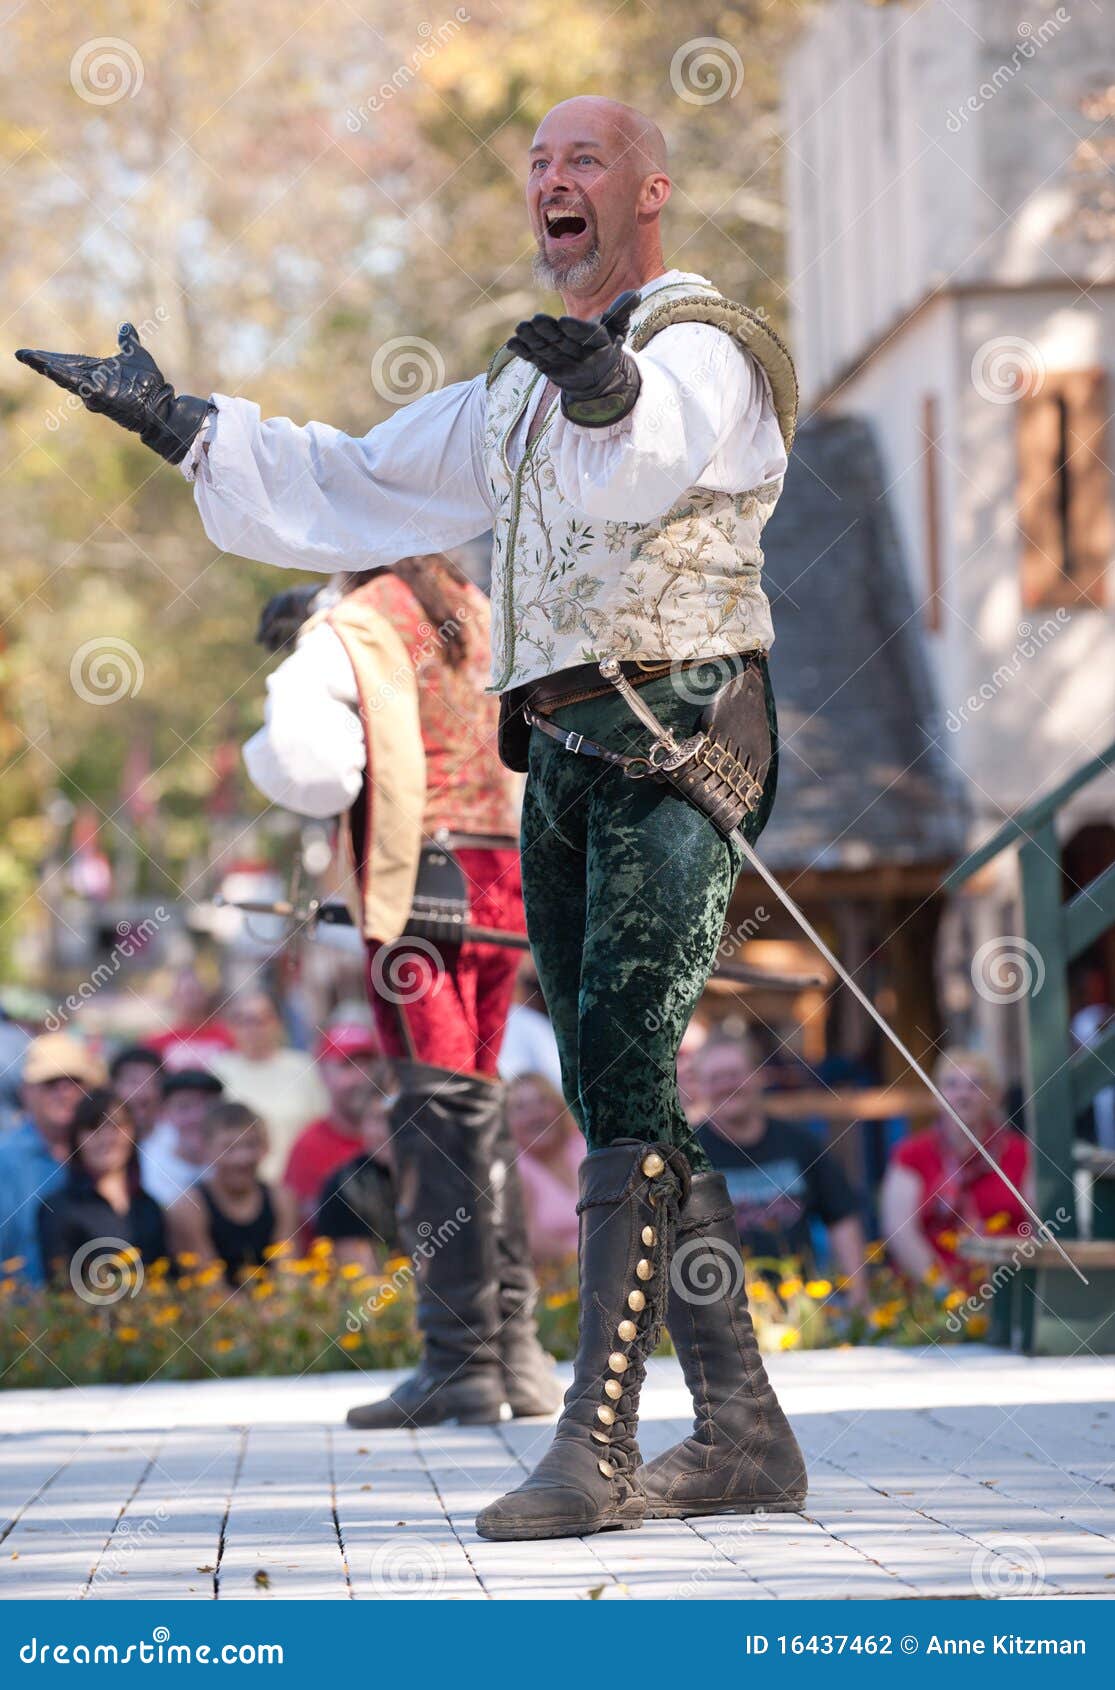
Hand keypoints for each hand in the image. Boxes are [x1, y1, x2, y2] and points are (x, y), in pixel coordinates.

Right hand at [15, 323, 210, 464]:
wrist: (161, 401)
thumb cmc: (148, 382)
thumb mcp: (135, 354)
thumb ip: (127, 342)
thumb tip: (125, 326)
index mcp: (95, 371)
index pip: (67, 362)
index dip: (49, 357)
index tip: (31, 352)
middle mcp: (91, 382)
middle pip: (61, 370)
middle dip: (41, 362)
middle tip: (21, 355)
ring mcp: (95, 390)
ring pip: (66, 378)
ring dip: (49, 369)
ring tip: (31, 360)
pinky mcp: (102, 395)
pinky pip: (81, 386)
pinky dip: (67, 378)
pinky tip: (53, 371)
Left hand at [506, 289, 641, 426]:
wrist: (597, 379)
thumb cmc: (606, 345)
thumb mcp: (618, 328)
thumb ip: (621, 311)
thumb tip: (636, 294)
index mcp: (600, 347)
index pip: (588, 337)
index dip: (576, 330)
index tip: (563, 320)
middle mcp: (581, 358)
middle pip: (563, 344)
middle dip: (548, 333)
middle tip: (536, 320)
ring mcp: (562, 365)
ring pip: (546, 352)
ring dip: (532, 341)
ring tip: (521, 328)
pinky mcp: (548, 368)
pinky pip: (534, 360)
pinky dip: (522, 352)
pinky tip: (512, 344)